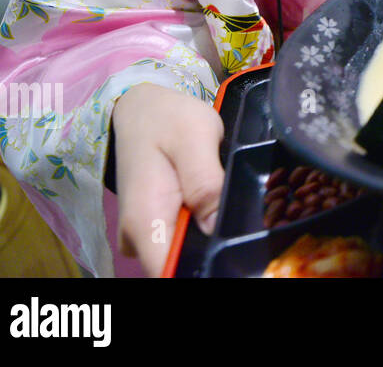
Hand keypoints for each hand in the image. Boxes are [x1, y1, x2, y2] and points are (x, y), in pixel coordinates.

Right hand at [111, 83, 223, 276]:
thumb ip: (205, 181)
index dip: (203, 267)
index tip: (235, 253)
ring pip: (183, 255)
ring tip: (233, 209)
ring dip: (209, 239)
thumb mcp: (194, 138)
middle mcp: (138, 240)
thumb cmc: (168, 119)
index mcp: (146, 222)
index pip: (169, 272)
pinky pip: (180, 243)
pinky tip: (218, 209)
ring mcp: (143, 237)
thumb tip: (215, 227)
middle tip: (245, 222)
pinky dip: (201, 231)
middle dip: (213, 251)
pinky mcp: (153, 230)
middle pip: (179, 267)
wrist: (141, 110)